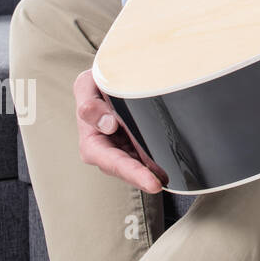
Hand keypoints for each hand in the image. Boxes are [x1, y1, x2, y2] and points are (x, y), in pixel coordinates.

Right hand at [74, 68, 166, 193]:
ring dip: (152, 173)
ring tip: (169, 178)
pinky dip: (158, 162)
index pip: (110, 161)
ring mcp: (125, 148)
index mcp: (91, 139)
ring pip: (139, 165)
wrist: (114, 75)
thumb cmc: (98, 82)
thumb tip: (107, 125)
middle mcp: (108, 149)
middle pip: (125, 169)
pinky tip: (172, 168)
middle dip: (141, 178)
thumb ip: (90, 104)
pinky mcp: (139, 143)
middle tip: (159, 185)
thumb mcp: (88, 85)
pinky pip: (149, 155)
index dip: (129, 172)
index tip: (149, 180)